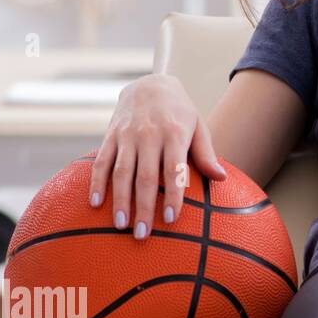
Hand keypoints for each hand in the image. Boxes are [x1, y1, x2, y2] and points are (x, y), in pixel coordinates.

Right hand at [89, 74, 226, 239]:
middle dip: (144, 207)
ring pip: (121, 172)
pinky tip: (95, 203)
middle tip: (143, 235)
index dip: (172, 195)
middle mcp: (149, 135)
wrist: (150, 83)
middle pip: (146, 177)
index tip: (171, 219)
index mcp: (175, 134)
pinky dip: (96, 182)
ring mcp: (127, 135)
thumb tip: (221, 178)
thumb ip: (206, 154)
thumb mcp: (198, 127)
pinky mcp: (110, 135)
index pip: (174, 170)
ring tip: (120, 225)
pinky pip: (101, 161)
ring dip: (119, 200)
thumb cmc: (180, 111)